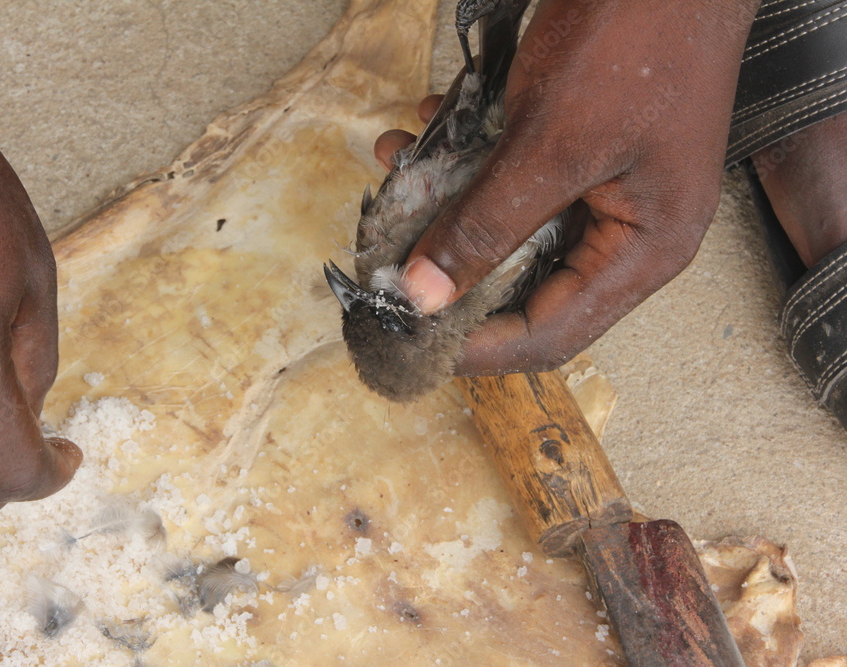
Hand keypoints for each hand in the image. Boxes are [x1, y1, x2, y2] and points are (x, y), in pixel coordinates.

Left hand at [378, 0, 759, 372]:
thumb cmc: (637, 36)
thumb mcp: (552, 143)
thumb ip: (488, 224)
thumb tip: (428, 294)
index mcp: (644, 250)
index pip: (551, 333)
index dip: (478, 346)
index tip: (412, 340)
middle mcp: (625, 233)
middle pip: (526, 289)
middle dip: (453, 274)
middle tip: (392, 273)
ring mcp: (601, 191)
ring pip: (509, 233)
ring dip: (447, 212)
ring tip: (397, 186)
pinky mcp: (576, 152)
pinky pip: (511, 181)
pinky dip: (464, 167)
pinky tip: (421, 135)